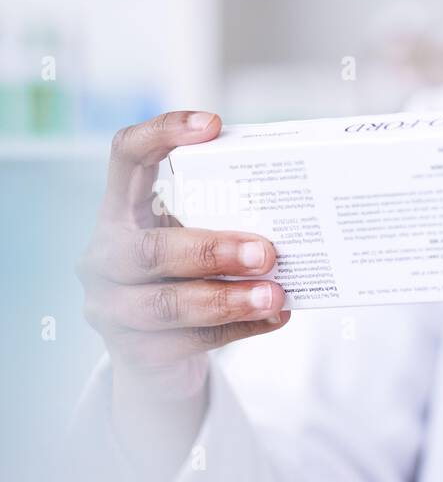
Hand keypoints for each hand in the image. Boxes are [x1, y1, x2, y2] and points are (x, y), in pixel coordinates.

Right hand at [77, 111, 288, 477]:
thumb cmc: (187, 279)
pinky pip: (190, 341)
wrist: (156, 355)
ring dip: (230, 299)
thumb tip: (299, 214)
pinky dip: (239, 329)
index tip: (213, 126)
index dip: (161, 134)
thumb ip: (224, 223)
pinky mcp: (133, 351)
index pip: (125, 156)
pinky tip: (275, 318)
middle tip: (267, 251)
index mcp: (121, 211)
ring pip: (170, 304)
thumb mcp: (192, 241)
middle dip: (213, 249)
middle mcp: (104, 255)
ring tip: (276, 295)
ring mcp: (111, 306)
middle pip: (152, 250)